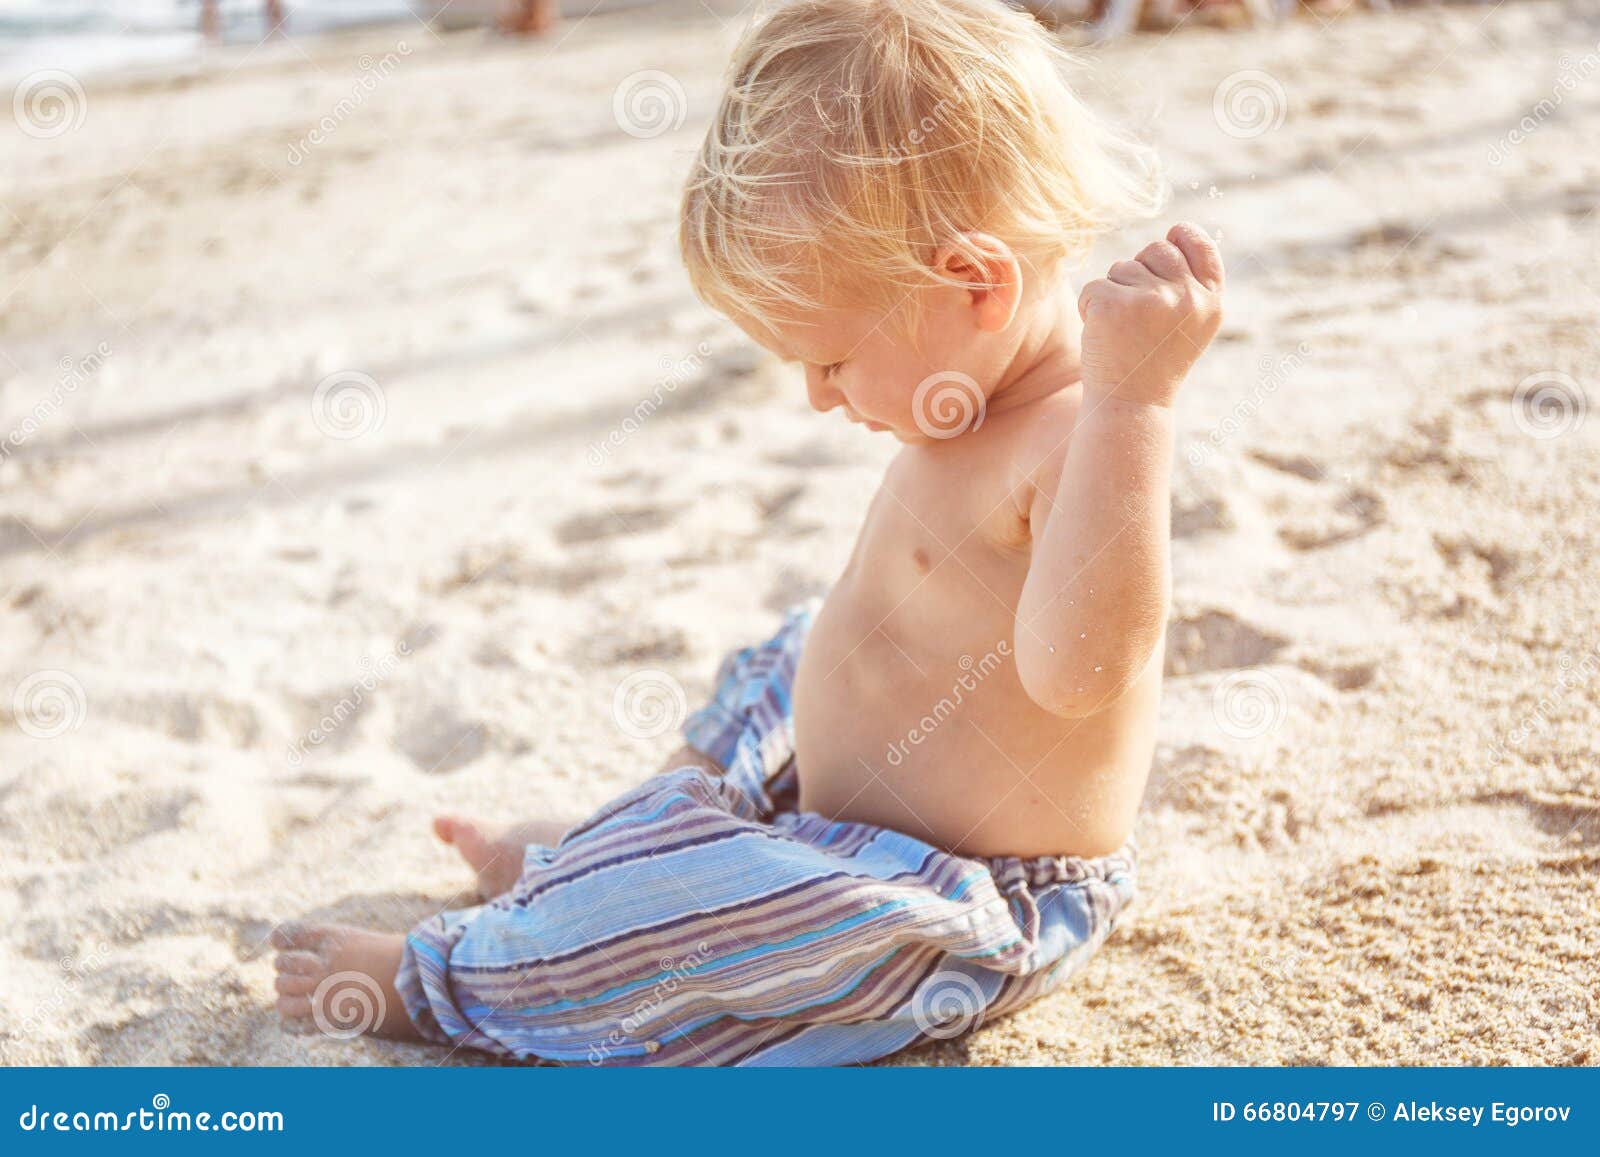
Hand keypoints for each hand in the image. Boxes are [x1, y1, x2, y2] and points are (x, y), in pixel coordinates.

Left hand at [1077, 222, 1223, 407]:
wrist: (1132, 406)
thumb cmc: (1154, 363)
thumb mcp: (1188, 324)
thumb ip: (1190, 285)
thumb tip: (1175, 235)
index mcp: (1210, 301)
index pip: (1201, 245)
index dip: (1183, 236)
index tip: (1171, 237)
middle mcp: (1186, 297)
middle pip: (1156, 249)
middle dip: (1140, 271)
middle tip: (1137, 314)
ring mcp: (1151, 299)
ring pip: (1122, 267)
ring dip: (1114, 293)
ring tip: (1123, 331)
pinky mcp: (1114, 305)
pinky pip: (1094, 286)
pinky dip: (1089, 308)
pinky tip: (1102, 335)